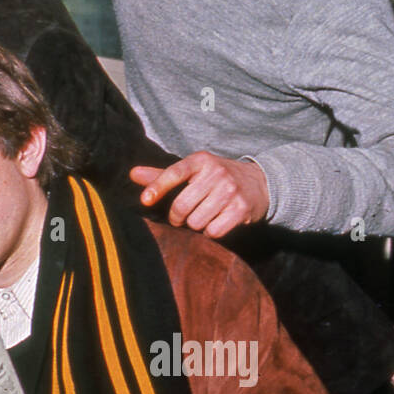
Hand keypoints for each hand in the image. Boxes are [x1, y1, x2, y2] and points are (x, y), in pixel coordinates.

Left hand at [130, 152, 269, 237]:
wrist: (261, 182)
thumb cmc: (217, 177)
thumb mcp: (193, 171)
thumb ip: (163, 175)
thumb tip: (132, 174)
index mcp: (201, 160)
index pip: (174, 172)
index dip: (157, 187)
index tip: (145, 200)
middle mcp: (216, 173)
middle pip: (182, 205)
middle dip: (178, 217)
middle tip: (182, 217)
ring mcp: (230, 191)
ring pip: (197, 221)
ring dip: (196, 225)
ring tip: (203, 216)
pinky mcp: (242, 209)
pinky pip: (214, 231)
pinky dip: (211, 232)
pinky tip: (216, 222)